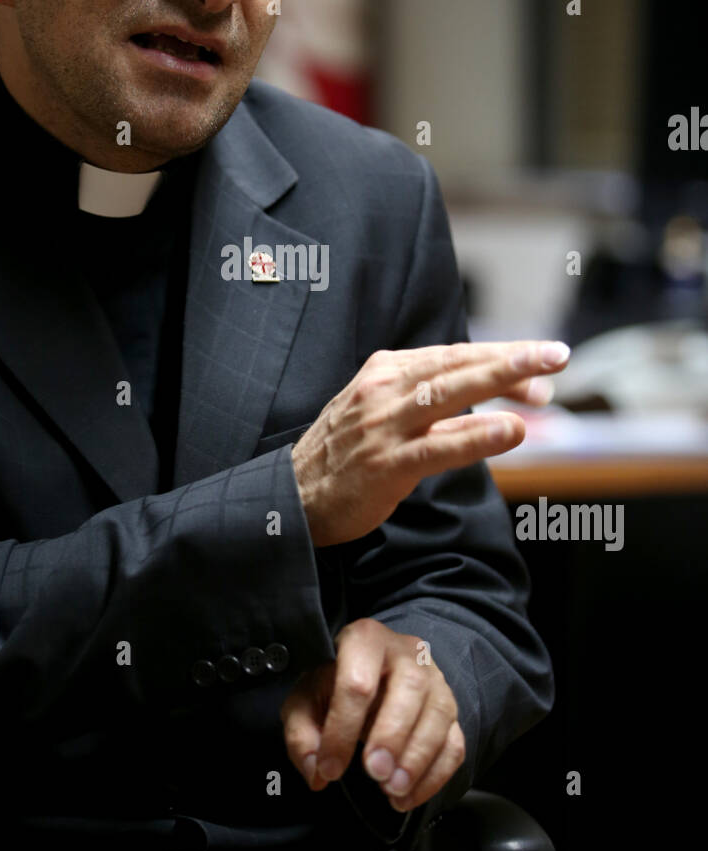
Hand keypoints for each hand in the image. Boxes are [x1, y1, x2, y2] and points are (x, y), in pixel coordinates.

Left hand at [281, 617, 462, 812]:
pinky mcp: (451, 710)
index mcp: (364, 640)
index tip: (330, 769)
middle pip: (411, 686)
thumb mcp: (305, 701)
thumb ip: (301, 734)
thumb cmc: (334, 688)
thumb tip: (316, 771)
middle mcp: (406, 652)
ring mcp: (435, 679)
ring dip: (418, 758)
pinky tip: (408, 796)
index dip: (342, 730)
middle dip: (392, 735)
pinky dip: (435, 775)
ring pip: (440, 714)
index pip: (357, 682)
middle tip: (374, 773)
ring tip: (392, 790)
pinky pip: (454, 743)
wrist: (368, 677)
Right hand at [291, 338, 568, 548]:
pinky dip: (477, 436)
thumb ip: (431, 398)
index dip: (502, 356)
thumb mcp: (382, 409)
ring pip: (450, 394)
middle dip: (512, 358)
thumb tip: (491, 392)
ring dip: (499, 382)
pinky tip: (511, 431)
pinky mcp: (386, 463)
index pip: (456, 356)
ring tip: (542, 382)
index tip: (543, 362)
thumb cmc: (346, 454)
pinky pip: (438, 446)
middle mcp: (386, 389)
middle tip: (557, 354)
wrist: (293, 495)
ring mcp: (384, 426)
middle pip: (458, 365)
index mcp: (387, 371)